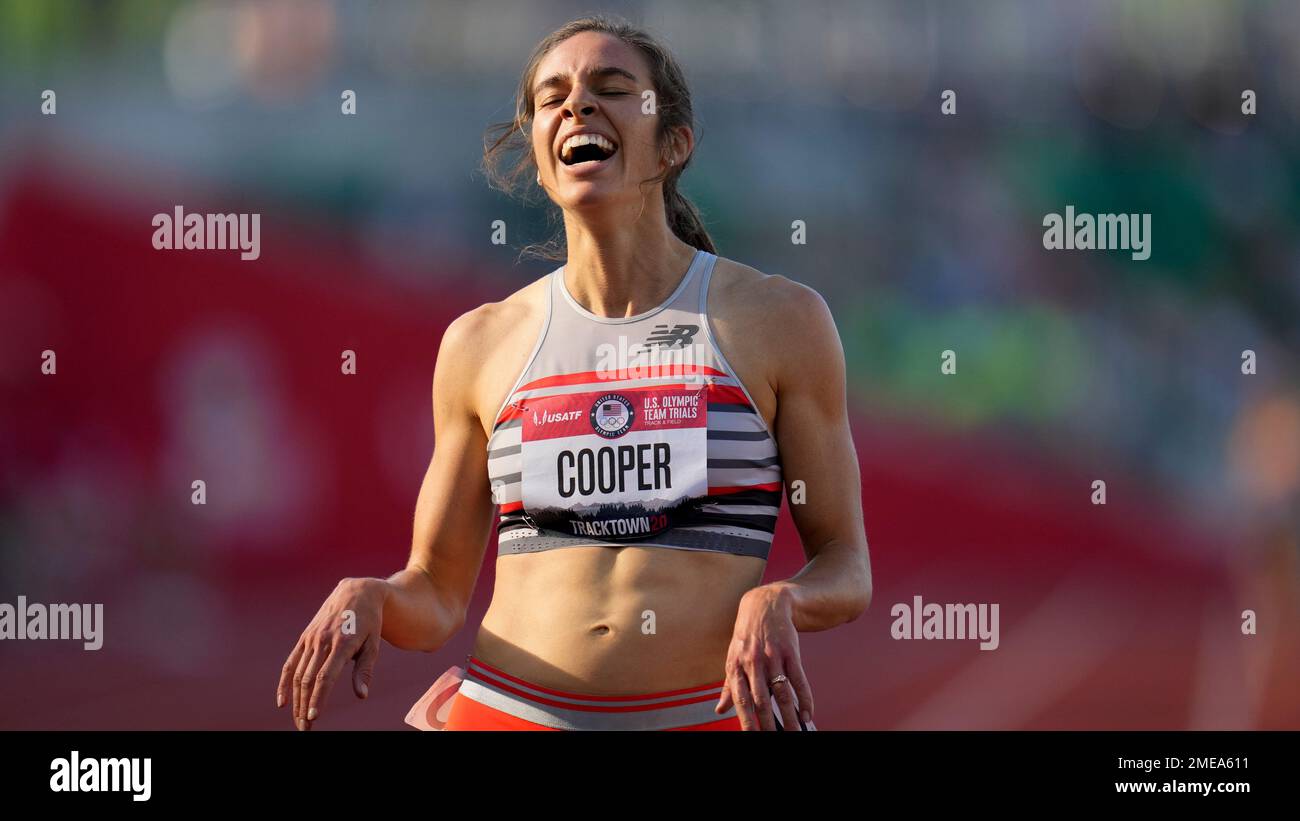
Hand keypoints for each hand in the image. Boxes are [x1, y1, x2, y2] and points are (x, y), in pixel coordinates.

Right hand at [277, 577, 386, 729]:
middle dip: (305, 706)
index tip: (314, 717)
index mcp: (342, 643)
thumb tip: (362, 695)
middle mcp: (323, 641)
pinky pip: (291, 663)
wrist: (358, 592)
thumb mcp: (373, 644)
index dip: (318, 698)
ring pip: (298, 674)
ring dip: (296, 700)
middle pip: (309, 680)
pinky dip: (285, 683)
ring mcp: (311, 639)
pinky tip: (283, 701)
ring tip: (299, 720)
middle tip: (306, 728)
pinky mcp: (305, 637)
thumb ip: (365, 670)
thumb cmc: (370, 622)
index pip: (325, 676)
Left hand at [715, 583, 813, 730]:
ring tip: (796, 732)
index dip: (746, 720)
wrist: (765, 604)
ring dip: (790, 716)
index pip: (741, 699)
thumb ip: (728, 686)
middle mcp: (753, 662)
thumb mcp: (733, 657)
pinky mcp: (790, 651)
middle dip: (768, 723)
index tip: (752, 736)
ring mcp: (772, 656)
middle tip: (774, 739)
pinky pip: (798, 679)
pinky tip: (807, 713)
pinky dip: (804, 698)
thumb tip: (719, 710)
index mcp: (736, 666)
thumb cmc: (747, 635)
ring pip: (782, 692)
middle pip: (761, 699)